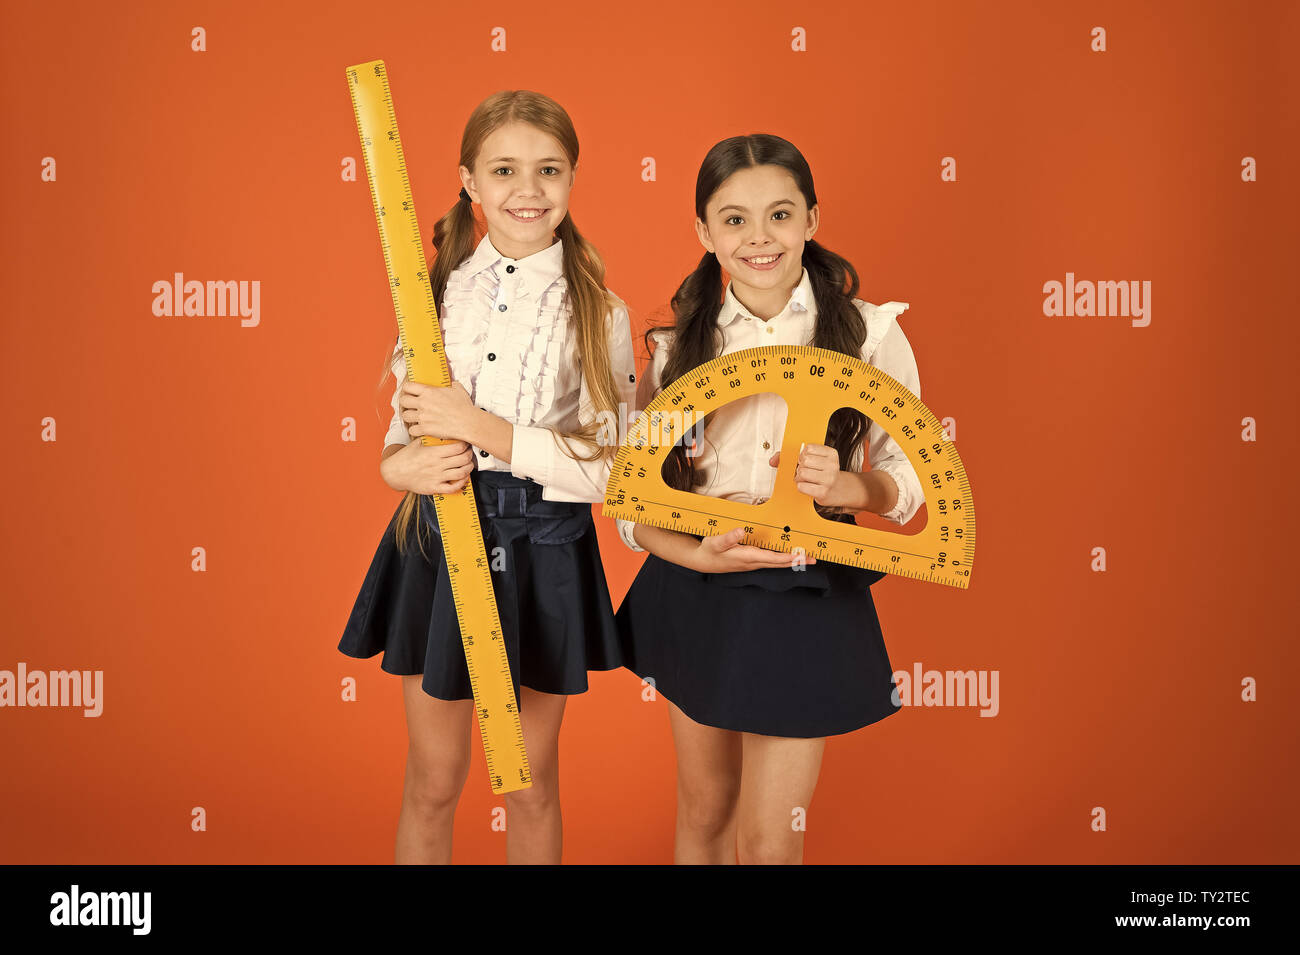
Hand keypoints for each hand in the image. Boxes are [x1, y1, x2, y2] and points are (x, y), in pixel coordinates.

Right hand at [382, 440, 473, 494]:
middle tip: (469, 452)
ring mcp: (436, 477)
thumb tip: (443, 429)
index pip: (458, 447)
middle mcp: (437, 465)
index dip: (466, 444)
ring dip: (469, 468)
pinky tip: (463, 478)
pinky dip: (462, 483)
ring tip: (469, 464)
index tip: (466, 443)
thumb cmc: (405, 457)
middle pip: (463, 459)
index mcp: (433, 452)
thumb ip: (431, 437)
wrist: (394, 473)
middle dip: (470, 455)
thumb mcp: (418, 442)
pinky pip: (453, 488)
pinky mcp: (434, 487)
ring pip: (461, 473)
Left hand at [399, 380, 480, 443]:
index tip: (410, 392)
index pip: (408, 386)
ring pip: (405, 416)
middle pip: (403, 401)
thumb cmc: (464, 407)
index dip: (407, 389)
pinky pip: (412, 430)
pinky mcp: (425, 429)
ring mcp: (423, 416)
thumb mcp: (458, 390)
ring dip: (409, 417)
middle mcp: (423, 403)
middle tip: (411, 406)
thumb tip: (452, 384)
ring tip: (415, 418)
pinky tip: (420, 429)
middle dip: (406, 403)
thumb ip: (452, 385)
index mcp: (429, 392)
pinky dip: (415, 430)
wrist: (468, 422)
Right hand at [690, 526, 814, 573]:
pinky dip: (782, 558)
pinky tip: (788, 554)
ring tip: (806, 557)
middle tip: (814, 559)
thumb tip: (742, 530)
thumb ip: (728, 537)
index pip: (773, 558)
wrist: (702, 561)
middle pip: (779, 563)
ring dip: (792, 560)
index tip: (801, 556)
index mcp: (747, 557)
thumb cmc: (710, 551)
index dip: (788, 557)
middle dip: (796, 561)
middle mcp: (753, 562)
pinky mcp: (751, 560)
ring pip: (776, 562)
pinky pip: (771, 560)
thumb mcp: (715, 542)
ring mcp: (753, 563)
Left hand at [769, 443, 847, 508]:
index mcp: (831, 454)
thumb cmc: (823, 473)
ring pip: (802, 473)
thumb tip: (773, 460)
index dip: (802, 455)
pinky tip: (808, 486)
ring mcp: (829, 479)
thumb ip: (791, 456)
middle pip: (805, 460)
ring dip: (799, 477)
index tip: (806, 460)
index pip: (808, 448)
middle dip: (800, 466)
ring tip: (806, 479)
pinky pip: (801, 486)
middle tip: (806, 471)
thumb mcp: (814, 460)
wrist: (838, 490)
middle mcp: (832, 465)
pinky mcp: (823, 492)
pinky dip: (801, 486)